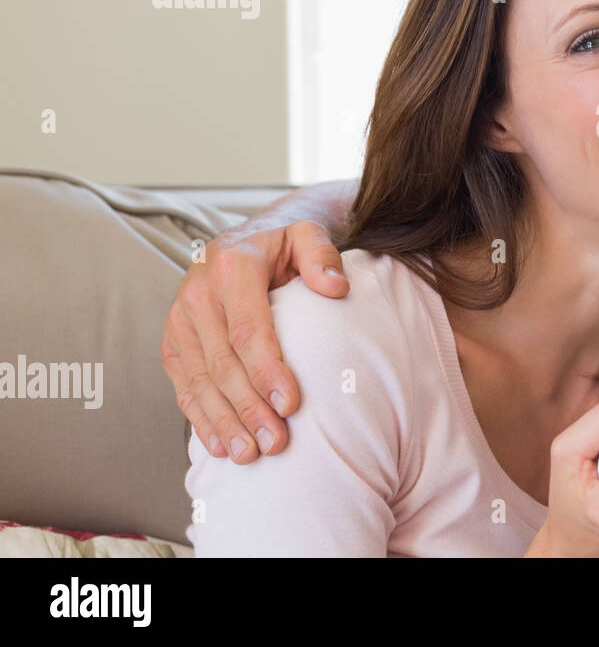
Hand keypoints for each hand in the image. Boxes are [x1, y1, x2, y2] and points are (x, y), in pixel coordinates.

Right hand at [160, 220, 348, 462]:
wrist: (242, 241)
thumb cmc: (284, 245)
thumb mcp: (308, 234)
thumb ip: (322, 255)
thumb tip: (335, 288)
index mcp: (232, 267)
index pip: (249, 328)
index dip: (267, 370)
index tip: (291, 404)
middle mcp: (198, 294)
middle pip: (223, 362)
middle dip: (249, 408)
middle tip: (276, 443)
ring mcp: (180, 320)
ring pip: (199, 380)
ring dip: (223, 422)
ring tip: (250, 455)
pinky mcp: (173, 342)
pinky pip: (183, 386)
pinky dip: (201, 418)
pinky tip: (220, 446)